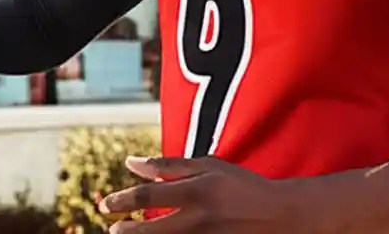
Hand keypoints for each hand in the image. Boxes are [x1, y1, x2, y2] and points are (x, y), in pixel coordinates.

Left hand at [99, 156, 302, 232]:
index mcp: (196, 191)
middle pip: (153, 230)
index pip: (149, 197)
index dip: (122, 201)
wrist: (283, 214)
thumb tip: (130, 162)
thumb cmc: (241, 185)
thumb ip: (168, 166)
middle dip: (127, 231)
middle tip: (113, 229)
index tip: (106, 206)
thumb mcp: (208, 166)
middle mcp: (201, 218)